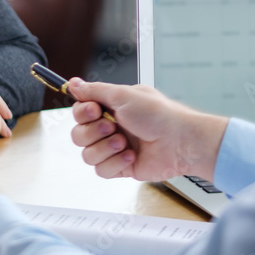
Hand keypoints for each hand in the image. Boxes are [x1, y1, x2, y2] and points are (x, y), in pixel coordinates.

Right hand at [68, 78, 227, 181]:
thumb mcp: (124, 95)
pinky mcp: (121, 167)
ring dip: (106, 148)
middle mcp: (111, 127)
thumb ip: (94, 91)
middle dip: (94, 132)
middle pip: (78, 134)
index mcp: (111, 107)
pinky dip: (116, 163)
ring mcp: (115, 148)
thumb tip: (74, 83)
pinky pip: (101, 170)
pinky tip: (132, 155)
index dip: (82, 113)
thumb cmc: (159, 115)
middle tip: (112, 127)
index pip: (80, 112)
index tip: (94, 110)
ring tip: (125, 142)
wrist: (181, 142)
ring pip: (87, 155)